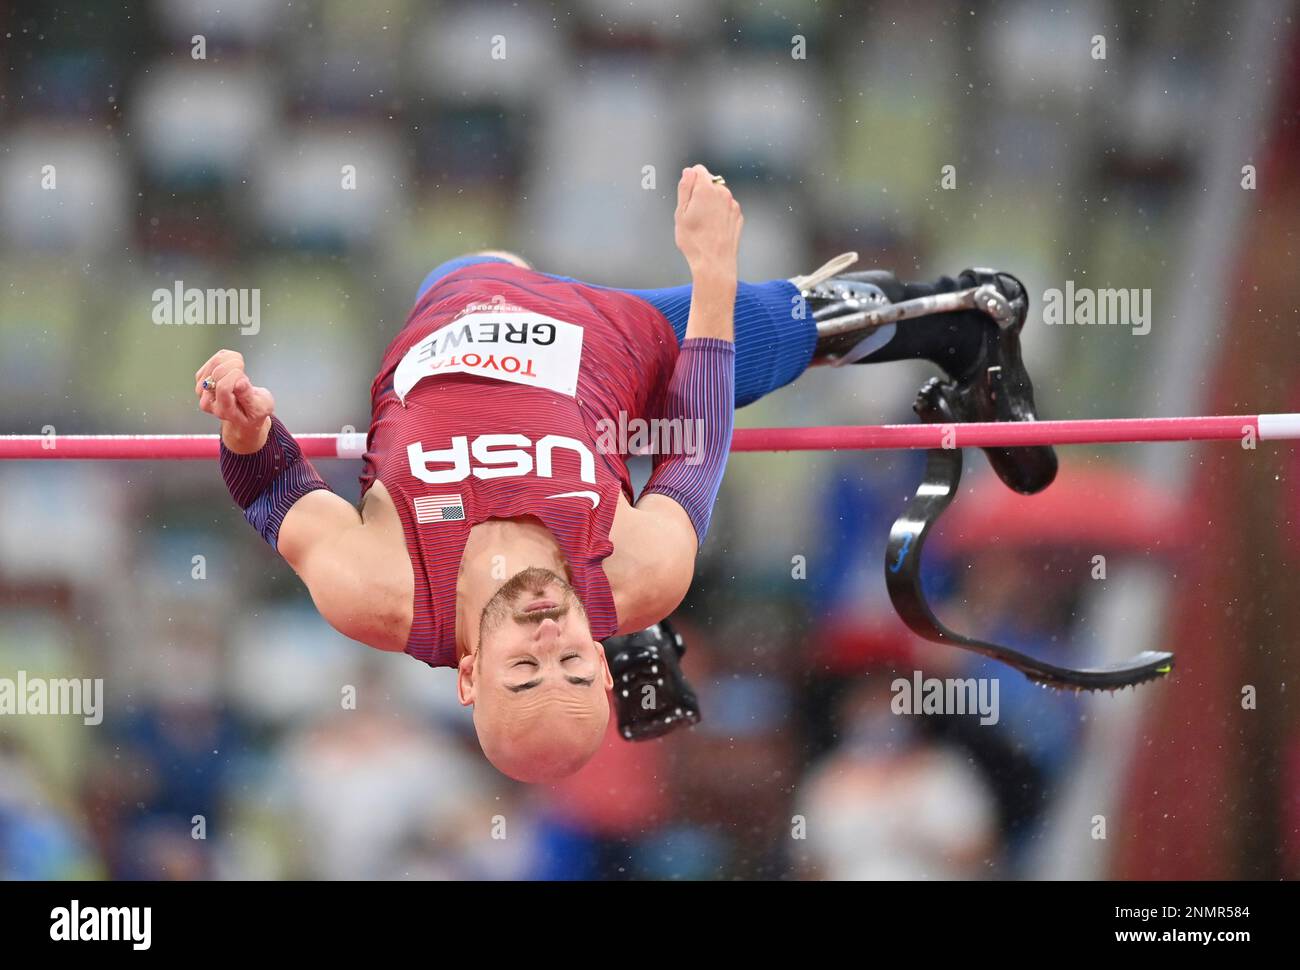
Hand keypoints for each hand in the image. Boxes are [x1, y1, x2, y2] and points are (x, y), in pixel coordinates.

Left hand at [194, 349, 274, 450]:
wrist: (246, 413)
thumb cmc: (253, 411)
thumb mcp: (260, 408)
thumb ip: (248, 397)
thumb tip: (240, 383)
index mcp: (222, 410)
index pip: (223, 387)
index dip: (237, 377)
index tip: (246, 380)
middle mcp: (208, 400)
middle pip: (218, 372)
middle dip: (236, 368)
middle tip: (245, 377)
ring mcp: (203, 388)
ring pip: (215, 362)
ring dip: (233, 361)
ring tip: (241, 372)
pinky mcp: (203, 376)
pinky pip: (216, 358)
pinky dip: (229, 357)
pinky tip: (235, 367)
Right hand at [674, 164, 742, 282]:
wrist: (714, 262)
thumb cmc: (695, 241)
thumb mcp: (680, 213)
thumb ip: (684, 188)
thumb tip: (688, 172)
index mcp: (706, 190)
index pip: (699, 170)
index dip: (690, 180)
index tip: (687, 196)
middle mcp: (723, 193)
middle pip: (710, 182)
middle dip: (701, 193)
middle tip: (693, 214)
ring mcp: (733, 205)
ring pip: (719, 196)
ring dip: (711, 203)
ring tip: (704, 224)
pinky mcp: (738, 215)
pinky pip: (727, 208)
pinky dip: (720, 213)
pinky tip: (713, 228)